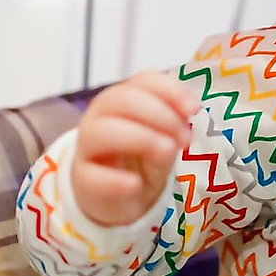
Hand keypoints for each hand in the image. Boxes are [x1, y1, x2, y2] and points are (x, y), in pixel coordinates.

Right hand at [71, 71, 196, 227]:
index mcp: (124, 97)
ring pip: (104, 131)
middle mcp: (101, 115)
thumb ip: (175, 123)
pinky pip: (92, 176)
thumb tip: (187, 113)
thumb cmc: (142, 156)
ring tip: (168, 153)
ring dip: (142, 139)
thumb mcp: (165, 136)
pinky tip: (135, 184)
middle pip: (124, 100)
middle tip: (185, 138)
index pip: (145, 81)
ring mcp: (87, 145)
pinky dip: (115, 180)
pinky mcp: (81, 178)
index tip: (194, 108)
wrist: (119, 194)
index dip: (172, 91)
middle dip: (161, 115)